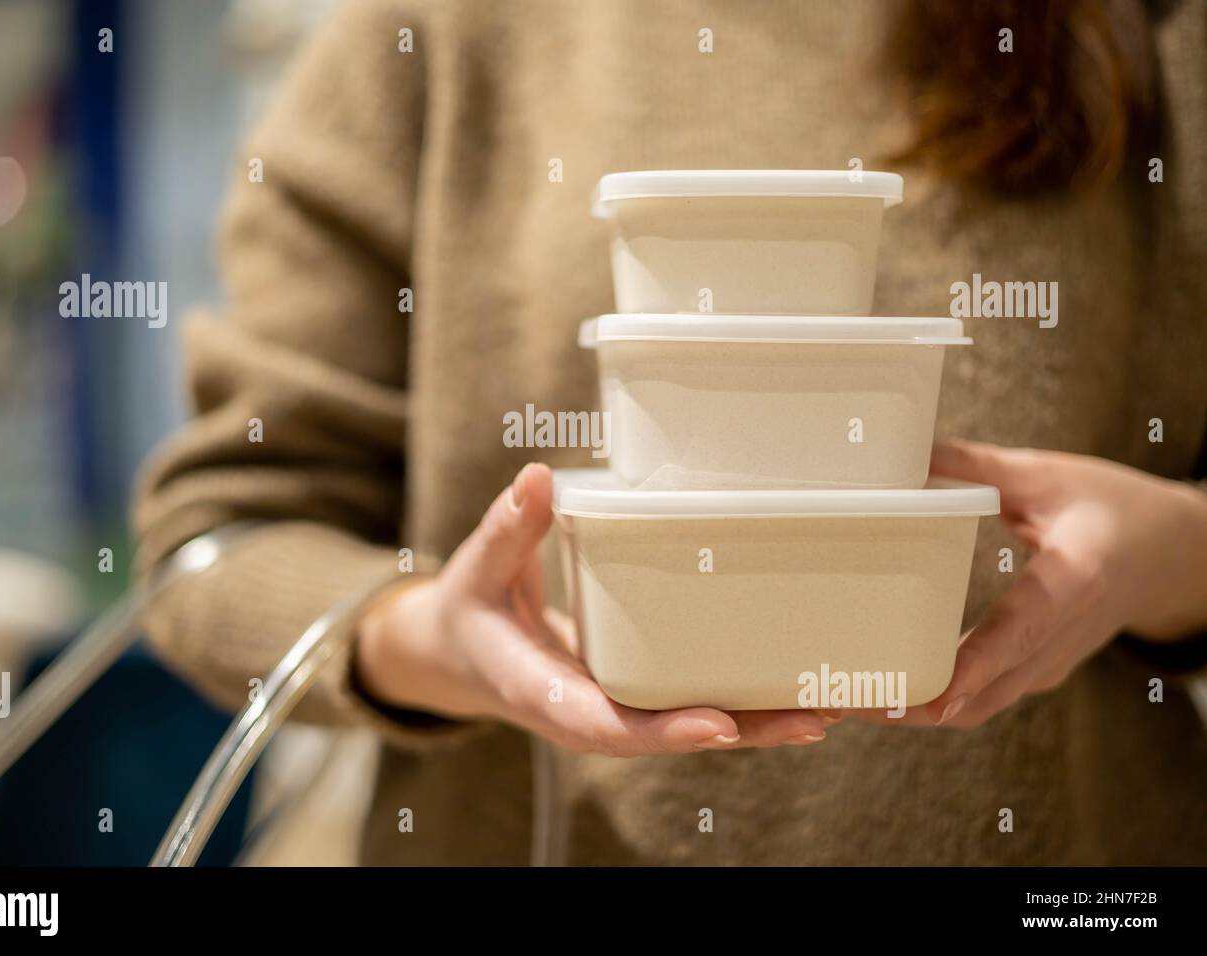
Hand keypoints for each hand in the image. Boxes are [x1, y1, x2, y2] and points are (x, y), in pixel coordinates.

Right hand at [354, 463, 831, 755]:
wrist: (465, 652)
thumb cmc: (472, 609)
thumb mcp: (478, 569)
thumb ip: (508, 529)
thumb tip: (535, 478)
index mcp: (544, 696)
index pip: (605, 726)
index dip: (663, 730)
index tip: (718, 724)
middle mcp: (590, 716)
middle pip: (674, 737)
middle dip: (746, 733)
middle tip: (816, 716)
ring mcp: (619, 710)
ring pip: (697, 729)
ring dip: (765, 723)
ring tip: (837, 706)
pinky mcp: (638, 695)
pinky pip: (696, 705)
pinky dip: (750, 702)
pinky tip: (806, 685)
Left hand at [870, 439, 1206, 728]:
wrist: (1170, 553)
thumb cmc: (1111, 506)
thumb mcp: (1046, 474)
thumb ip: (975, 466)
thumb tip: (907, 450)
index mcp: (1074, 579)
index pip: (1020, 630)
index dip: (974, 666)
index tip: (930, 694)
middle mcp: (1064, 633)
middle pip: (991, 688)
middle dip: (920, 705)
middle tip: (850, 701)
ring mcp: (1053, 660)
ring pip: (983, 705)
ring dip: (921, 711)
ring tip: (852, 702)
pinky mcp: (1039, 669)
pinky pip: (985, 698)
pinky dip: (938, 702)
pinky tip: (889, 689)